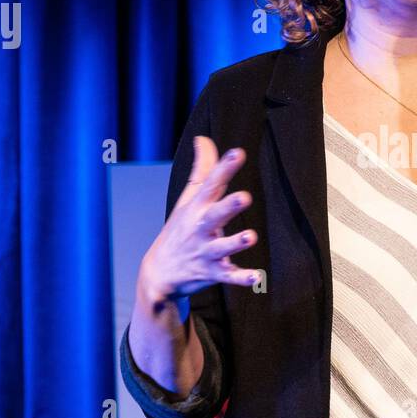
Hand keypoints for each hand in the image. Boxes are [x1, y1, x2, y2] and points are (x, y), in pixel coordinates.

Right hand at [140, 135, 259, 304]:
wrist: (159, 272)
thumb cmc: (180, 228)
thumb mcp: (188, 199)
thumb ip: (202, 170)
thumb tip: (203, 139)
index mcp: (197, 207)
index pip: (211, 184)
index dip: (224, 168)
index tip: (237, 153)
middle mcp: (201, 228)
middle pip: (215, 215)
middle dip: (228, 206)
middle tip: (244, 197)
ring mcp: (206, 251)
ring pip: (222, 247)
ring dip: (235, 243)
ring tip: (250, 236)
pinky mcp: (212, 273)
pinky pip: (228, 276)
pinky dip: (241, 278)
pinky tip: (257, 277)